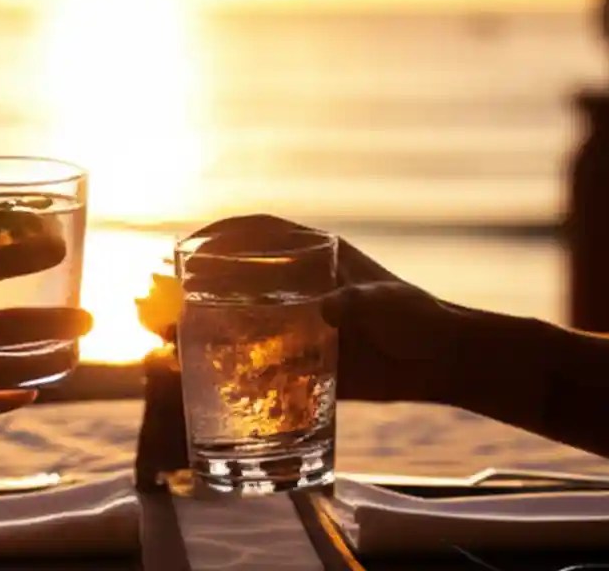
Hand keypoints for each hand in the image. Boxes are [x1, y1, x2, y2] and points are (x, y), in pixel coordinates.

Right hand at [192, 215, 471, 402]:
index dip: (224, 231)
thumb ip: (359, 302)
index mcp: (319, 257)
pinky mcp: (309, 359)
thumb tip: (328, 310)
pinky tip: (210, 377)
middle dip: (202, 281)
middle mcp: (303, 286)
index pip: (264, 232)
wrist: (443, 362)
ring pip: (245, 317)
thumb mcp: (388, 303)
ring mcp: (302, 322)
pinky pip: (264, 361)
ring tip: (173, 336)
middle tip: (166, 294)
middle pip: (243, 273)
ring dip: (210, 324)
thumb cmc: (420, 319)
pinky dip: (237, 367)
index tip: (189, 241)